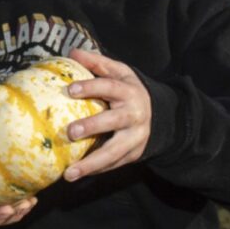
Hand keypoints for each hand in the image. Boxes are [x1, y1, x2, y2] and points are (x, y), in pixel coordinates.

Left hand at [61, 48, 151, 181]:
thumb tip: (72, 53)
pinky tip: (77, 175)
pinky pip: (113, 164)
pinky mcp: (133, 154)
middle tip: (70, 132)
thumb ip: (97, 63)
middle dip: (93, 126)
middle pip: (114, 121)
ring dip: (91, 163)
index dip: (91, 87)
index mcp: (129, 92)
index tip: (70, 90)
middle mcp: (134, 115)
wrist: (160, 115)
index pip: (110, 87)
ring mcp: (135, 137)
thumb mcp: (119, 73)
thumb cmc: (129, 91)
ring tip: (68, 174)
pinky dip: (96, 170)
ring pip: (114, 152)